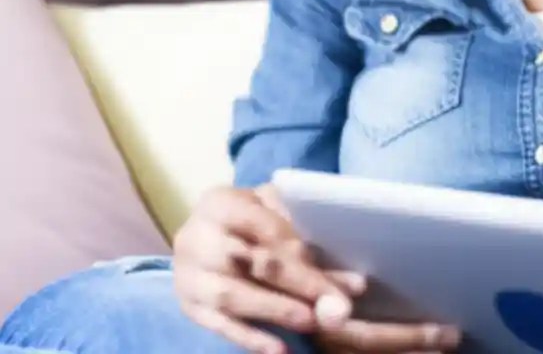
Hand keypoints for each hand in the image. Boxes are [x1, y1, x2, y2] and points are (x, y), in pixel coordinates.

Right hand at [174, 184, 461, 353]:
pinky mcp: (188, 307)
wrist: (203, 236)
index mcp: (221, 203)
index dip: (303, 252)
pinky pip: (220, 326)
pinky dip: (252, 339)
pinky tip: (282, 350)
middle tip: (336, 306)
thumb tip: (355, 283)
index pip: (266, 227)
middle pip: (252, 263)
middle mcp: (196, 237)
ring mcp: (188, 275)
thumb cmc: (253, 220)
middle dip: (299, 284)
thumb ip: (307, 238)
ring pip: (232, 296)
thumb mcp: (274, 212)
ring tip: (312, 322)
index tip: (337, 271)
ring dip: (276, 311)